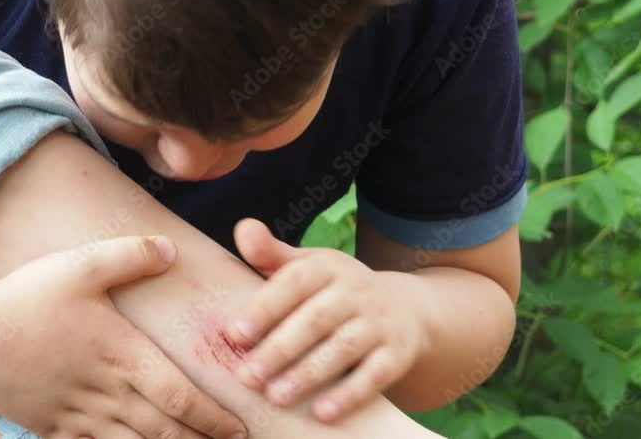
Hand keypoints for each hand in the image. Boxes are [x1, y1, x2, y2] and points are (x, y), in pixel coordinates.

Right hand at [0, 236, 247, 438]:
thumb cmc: (29, 297)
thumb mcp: (83, 264)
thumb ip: (132, 255)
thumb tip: (172, 251)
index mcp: (122, 356)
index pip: (181, 397)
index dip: (213, 417)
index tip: (238, 428)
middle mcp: (107, 393)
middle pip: (165, 431)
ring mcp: (79, 416)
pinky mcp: (52, 429)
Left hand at [226, 219, 430, 422]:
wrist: (406, 309)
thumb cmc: (336, 291)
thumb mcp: (308, 267)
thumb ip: (270, 254)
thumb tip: (243, 227)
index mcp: (327, 267)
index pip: (294, 283)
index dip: (264, 308)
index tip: (235, 334)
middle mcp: (356, 291)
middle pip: (315, 319)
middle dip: (279, 349)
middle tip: (247, 377)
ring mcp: (379, 322)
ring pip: (343, 348)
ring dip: (308, 374)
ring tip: (275, 397)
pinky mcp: (398, 353)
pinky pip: (375, 375)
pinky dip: (350, 394)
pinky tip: (322, 413)